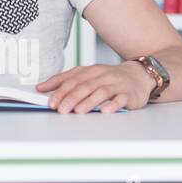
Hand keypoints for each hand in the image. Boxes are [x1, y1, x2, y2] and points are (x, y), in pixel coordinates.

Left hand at [35, 63, 154, 113]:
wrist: (139, 75)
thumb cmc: (109, 78)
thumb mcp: (87, 76)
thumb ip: (66, 81)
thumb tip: (42, 88)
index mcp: (90, 71)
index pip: (72, 79)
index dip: (60, 90)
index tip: (50, 101)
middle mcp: (102, 75)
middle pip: (85, 86)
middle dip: (71, 98)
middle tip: (61, 110)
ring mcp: (116, 84)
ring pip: (101, 92)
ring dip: (89, 102)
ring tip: (78, 111)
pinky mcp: (129, 94)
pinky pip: (120, 99)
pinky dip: (112, 105)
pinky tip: (105, 111)